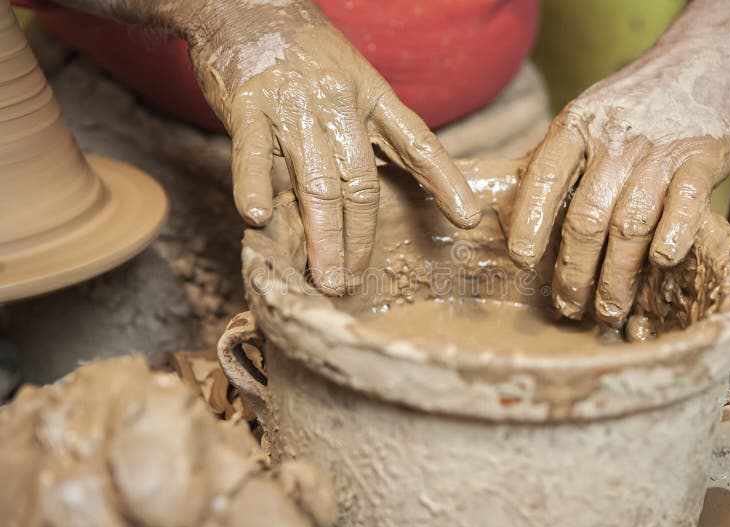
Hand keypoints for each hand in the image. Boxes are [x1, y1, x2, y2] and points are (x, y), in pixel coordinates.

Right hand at [186, 1, 479, 294]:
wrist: (246, 5)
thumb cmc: (305, 51)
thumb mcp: (355, 79)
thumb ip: (372, 128)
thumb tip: (388, 182)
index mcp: (372, 96)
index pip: (418, 144)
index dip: (445, 181)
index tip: (467, 219)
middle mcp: (339, 103)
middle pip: (361, 181)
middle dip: (362, 237)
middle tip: (356, 280)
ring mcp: (294, 105)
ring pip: (316, 181)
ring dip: (322, 236)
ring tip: (325, 277)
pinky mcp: (247, 105)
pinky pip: (250, 153)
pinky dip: (252, 186)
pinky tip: (258, 218)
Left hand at [507, 40, 729, 327]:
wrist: (702, 62)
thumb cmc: (629, 103)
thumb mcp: (582, 116)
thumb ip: (552, 159)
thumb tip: (508, 208)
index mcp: (575, 128)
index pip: (544, 178)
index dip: (529, 222)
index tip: (520, 261)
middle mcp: (613, 140)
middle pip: (586, 217)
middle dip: (574, 271)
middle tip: (568, 307)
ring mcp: (658, 151)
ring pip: (630, 224)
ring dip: (618, 275)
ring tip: (607, 311)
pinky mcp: (701, 161)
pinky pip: (683, 209)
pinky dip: (671, 240)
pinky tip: (659, 265)